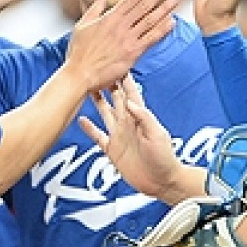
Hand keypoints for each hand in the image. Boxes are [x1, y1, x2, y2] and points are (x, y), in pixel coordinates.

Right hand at [64, 0, 178, 91]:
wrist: (80, 74)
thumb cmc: (78, 53)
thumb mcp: (82, 25)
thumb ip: (94, 9)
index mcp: (109, 18)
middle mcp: (121, 27)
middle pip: (144, 6)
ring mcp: (128, 40)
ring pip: (150, 21)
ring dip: (164, 8)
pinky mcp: (133, 54)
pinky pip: (151, 39)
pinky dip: (162, 30)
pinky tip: (172, 22)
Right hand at [79, 74, 183, 199]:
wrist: (162, 182)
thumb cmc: (165, 159)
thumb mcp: (157, 135)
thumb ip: (144, 117)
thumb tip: (130, 101)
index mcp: (139, 118)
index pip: (130, 93)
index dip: (123, 79)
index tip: (116, 64)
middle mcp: (127, 124)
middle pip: (115, 99)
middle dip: (107, 84)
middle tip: (97, 70)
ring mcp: (119, 136)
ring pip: (105, 113)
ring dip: (97, 100)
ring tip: (87, 88)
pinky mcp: (112, 149)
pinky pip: (98, 136)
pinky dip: (89, 128)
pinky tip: (81, 120)